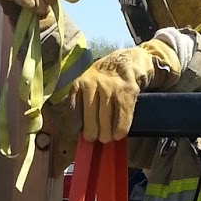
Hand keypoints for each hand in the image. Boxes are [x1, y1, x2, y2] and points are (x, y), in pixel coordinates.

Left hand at [67, 38, 184, 142]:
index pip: (73, 113)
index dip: (77, 128)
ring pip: (106, 125)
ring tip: (108, 136)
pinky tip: (118, 134)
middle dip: (93, 135)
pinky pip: (122, 121)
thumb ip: (79, 104)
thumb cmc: (103, 81)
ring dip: (107, 135)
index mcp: (79, 85)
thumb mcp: (86, 85)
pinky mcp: (127, 93)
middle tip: (96, 137)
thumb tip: (77, 132)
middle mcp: (93, 85)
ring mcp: (110, 89)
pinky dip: (120, 131)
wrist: (125, 62)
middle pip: (90, 124)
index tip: (81, 134)